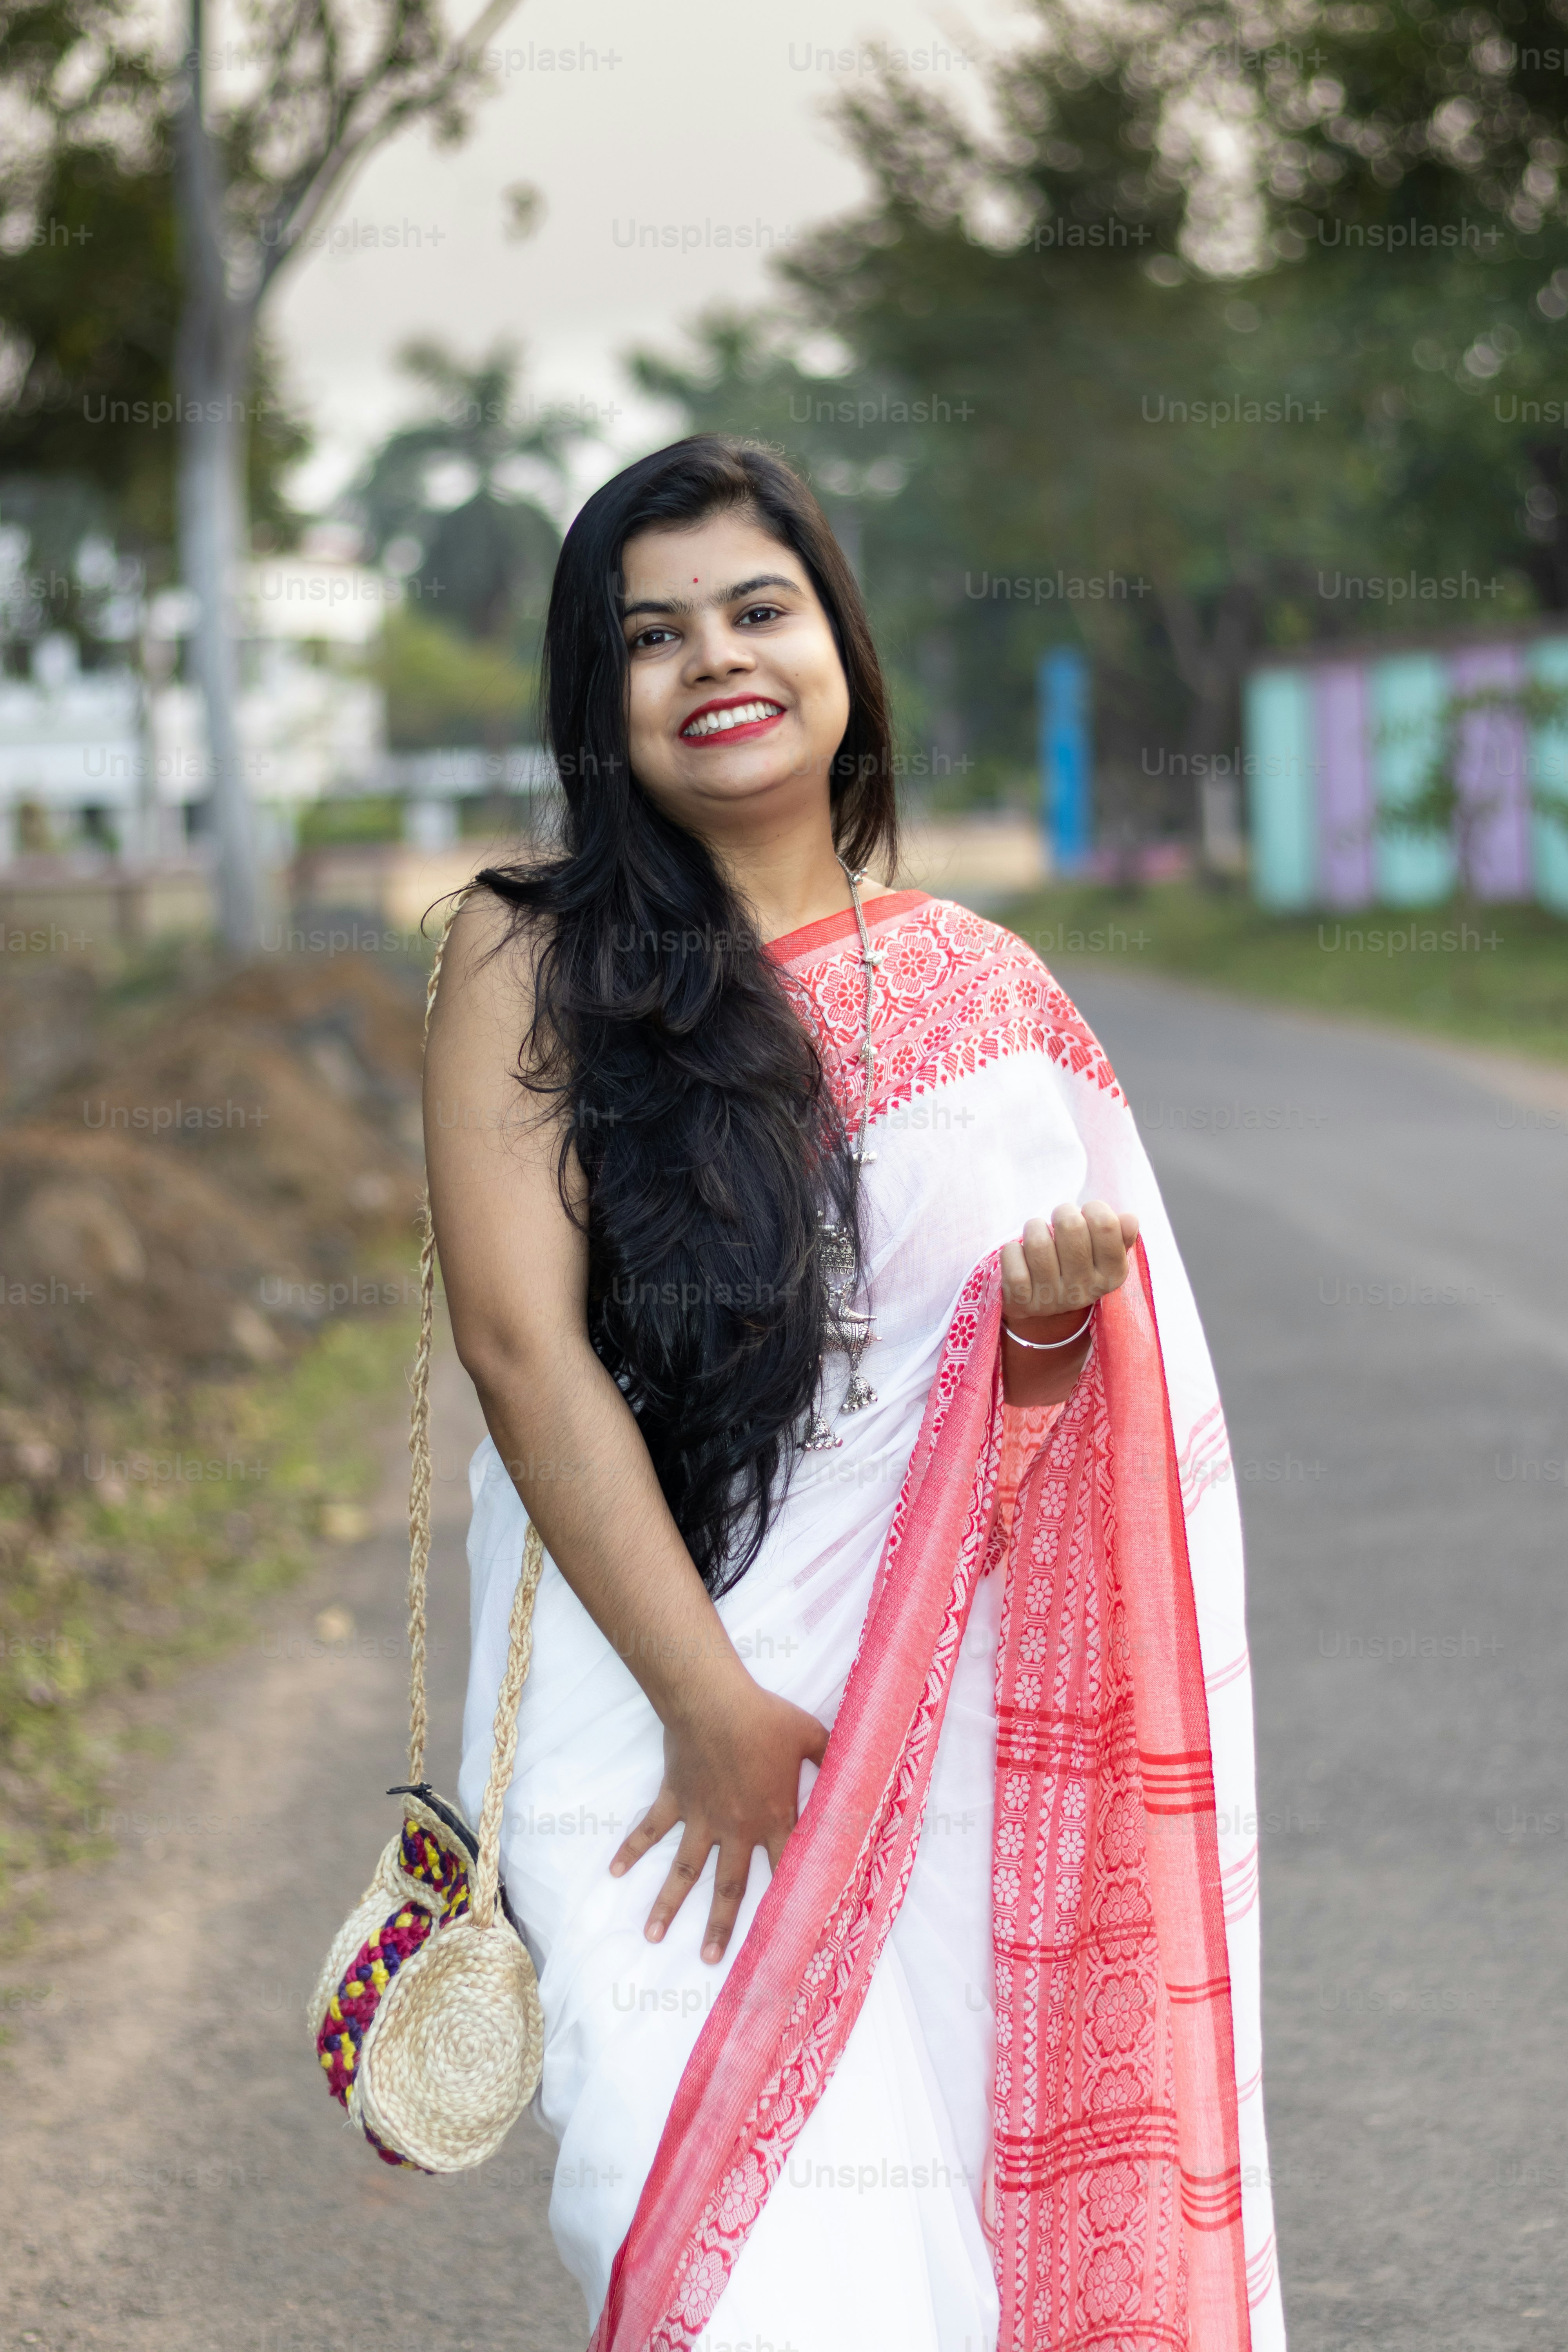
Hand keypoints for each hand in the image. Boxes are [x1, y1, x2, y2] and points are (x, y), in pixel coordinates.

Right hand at [608, 1673, 828, 1963]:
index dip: (790, 1903)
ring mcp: (700, 1817)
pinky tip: (615, 1871)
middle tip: (711, 1959)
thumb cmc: (764, 1717)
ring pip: (684, 1871)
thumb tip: (860, 1768)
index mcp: (773, 1817)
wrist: (712, 1700)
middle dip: (720, 1926)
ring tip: (652, 1935)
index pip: (785, 1870)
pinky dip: (631, 1849)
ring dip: (668, 1904)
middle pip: (729, 1887)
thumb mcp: (810, 1735)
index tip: (787, 1938)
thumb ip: (833, 1759)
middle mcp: (735, 1828)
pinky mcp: (674, 1799)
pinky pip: (649, 1829)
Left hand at [1000, 1199, 1138, 1323]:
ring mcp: (1052, 1298)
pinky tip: (1019, 1255)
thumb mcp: (1102, 1253)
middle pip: (1071, 1227)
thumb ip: (1119, 1234)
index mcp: (1112, 1275)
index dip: (1095, 1209)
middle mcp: (1085, 1290)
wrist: (1043, 1308)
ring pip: (1038, 1243)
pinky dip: (1011, 1249)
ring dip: (1034, 1228)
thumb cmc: (1075, 1265)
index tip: (1088, 1215)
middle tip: (1060, 1220)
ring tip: (1038, 1234)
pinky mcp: (1022, 1301)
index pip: (1106, 1225)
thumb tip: (1130, 1219)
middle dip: (1063, 1213)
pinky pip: (1012, 1257)